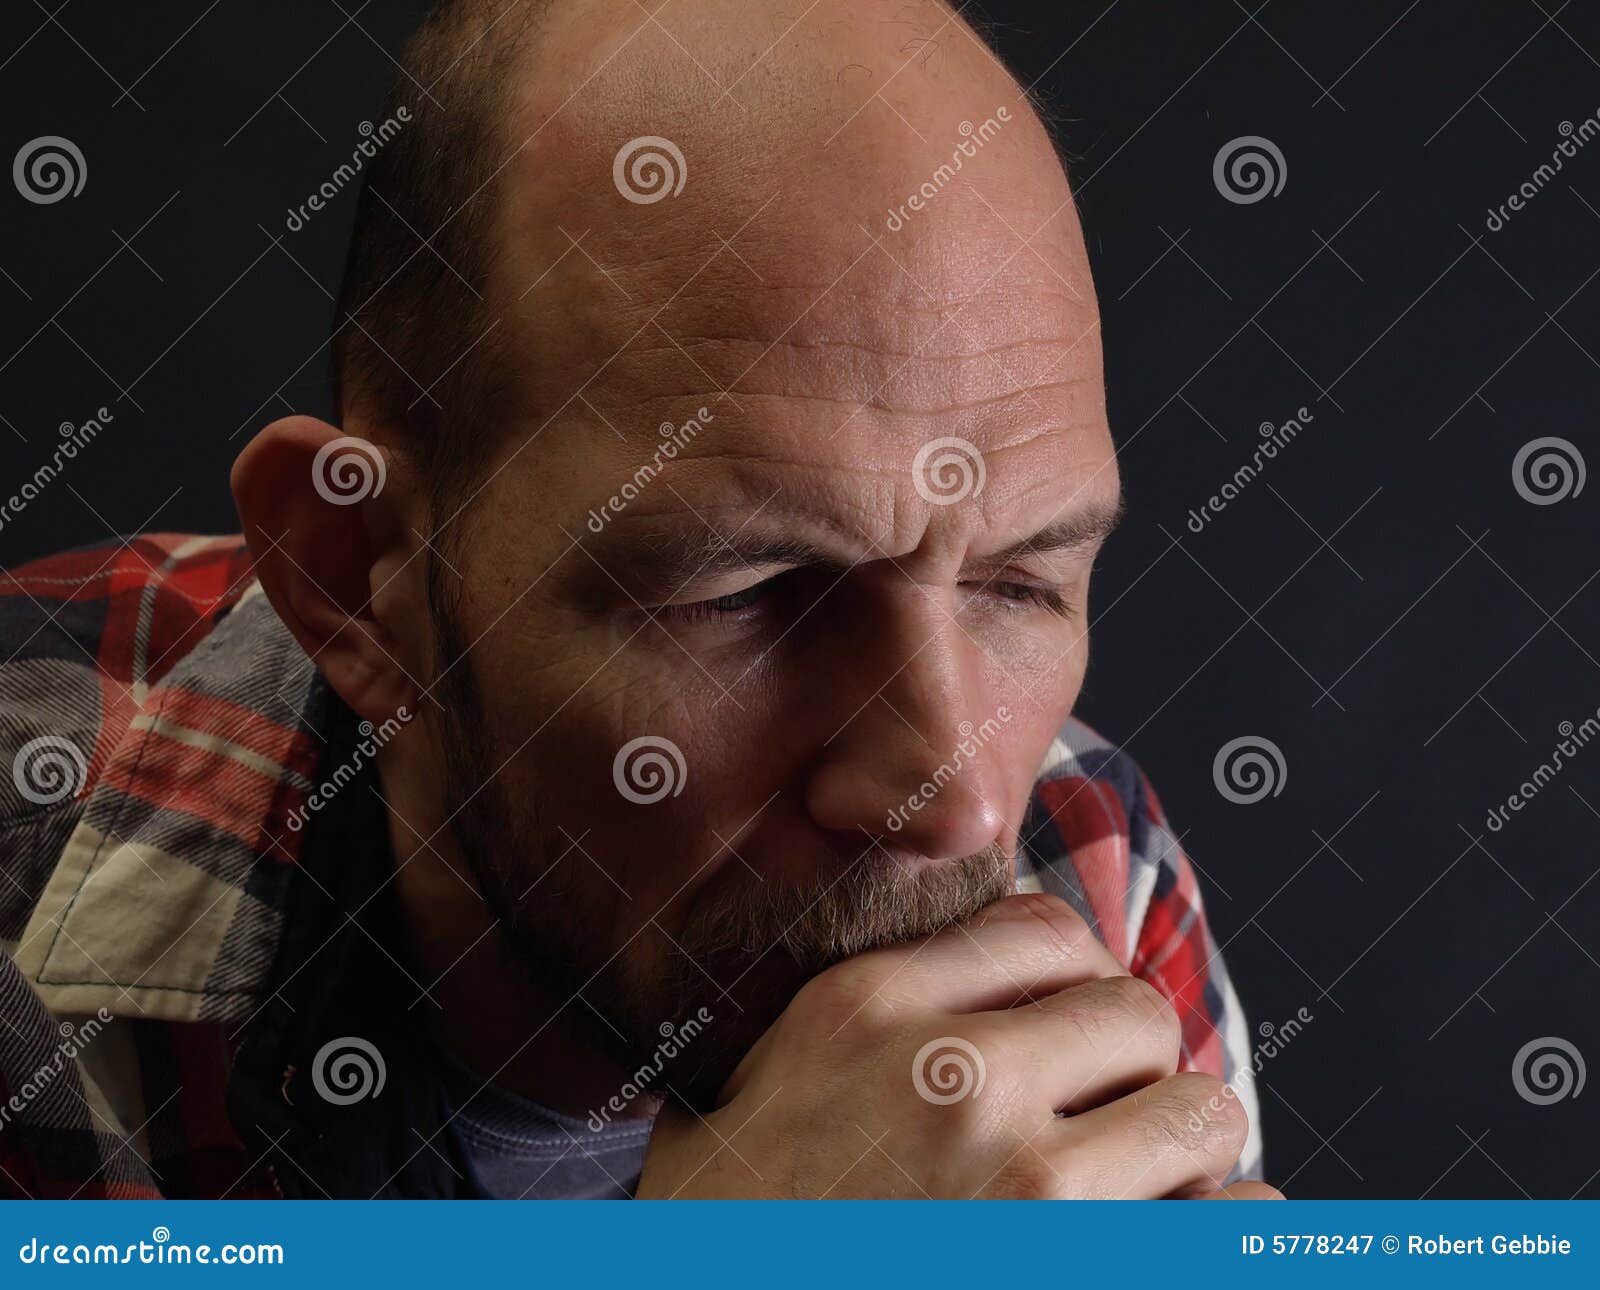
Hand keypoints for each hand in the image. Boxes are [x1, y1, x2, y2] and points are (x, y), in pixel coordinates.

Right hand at [637, 892, 1280, 1197]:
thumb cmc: (727, 1238)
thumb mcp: (734, 1104)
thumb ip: (821, 1031)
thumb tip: (921, 988)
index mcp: (862, 1011)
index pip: (1044, 928)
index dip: (1075, 976)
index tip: (1071, 1025)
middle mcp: (953, 1076)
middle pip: (1135, 1010)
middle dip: (1129, 1067)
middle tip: (1099, 1121)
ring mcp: (1030, 1184)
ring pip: (1198, 1110)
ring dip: (1179, 1154)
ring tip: (1135, 1192)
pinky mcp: (1087, 1265)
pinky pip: (1235, 1224)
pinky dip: (1218, 1233)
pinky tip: (1164, 1243)